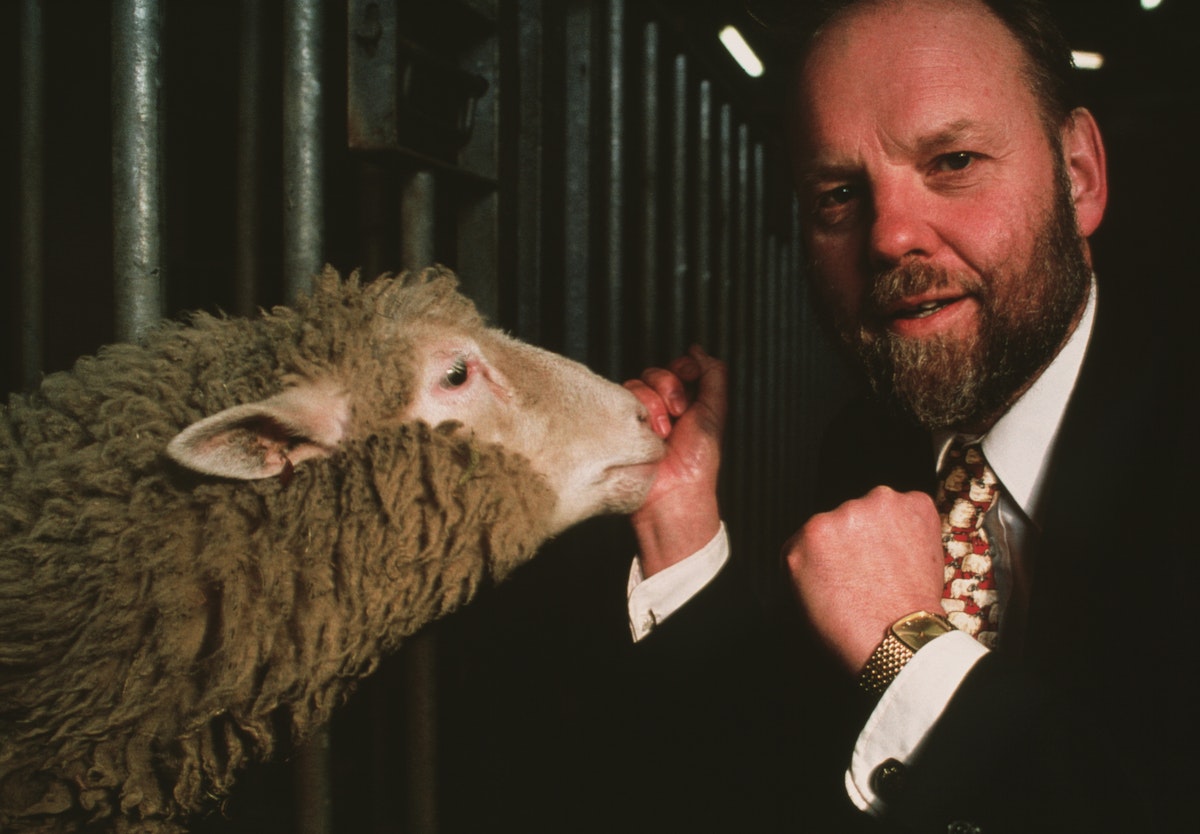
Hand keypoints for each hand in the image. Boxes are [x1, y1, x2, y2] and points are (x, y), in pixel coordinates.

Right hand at [623, 346, 725, 576]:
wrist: (674, 493)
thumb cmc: (698, 461)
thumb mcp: (714, 413)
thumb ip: (713, 377)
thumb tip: (700, 350)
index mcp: (686, 403)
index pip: (677, 368)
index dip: (682, 367)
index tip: (690, 374)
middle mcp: (661, 407)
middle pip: (656, 372)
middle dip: (669, 387)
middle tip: (679, 412)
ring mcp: (638, 417)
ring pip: (637, 384)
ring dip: (653, 404)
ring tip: (662, 433)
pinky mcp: (619, 425)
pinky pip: (620, 399)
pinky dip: (638, 412)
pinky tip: (647, 434)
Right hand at [784, 486, 944, 673]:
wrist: (900, 640)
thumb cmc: (853, 630)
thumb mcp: (803, 597)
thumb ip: (806, 560)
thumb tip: (823, 551)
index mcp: (807, 537)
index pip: (816, 531)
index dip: (834, 551)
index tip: (844, 566)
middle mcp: (839, 515)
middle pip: (848, 517)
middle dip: (859, 538)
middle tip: (871, 570)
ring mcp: (877, 506)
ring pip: (879, 510)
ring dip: (885, 529)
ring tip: (893, 565)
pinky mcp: (913, 504)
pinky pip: (913, 507)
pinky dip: (915, 525)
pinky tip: (912, 554)